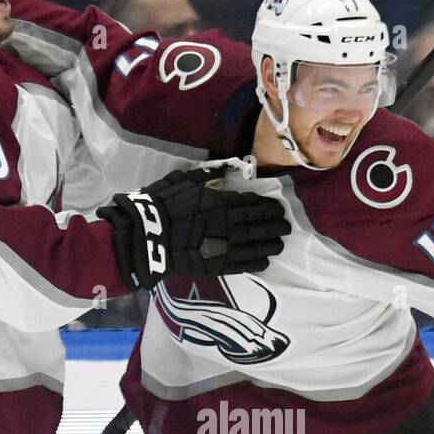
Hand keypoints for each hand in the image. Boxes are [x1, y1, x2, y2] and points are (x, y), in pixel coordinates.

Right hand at [97, 167, 288, 289]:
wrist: (147, 236)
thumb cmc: (162, 205)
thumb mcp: (183, 181)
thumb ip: (206, 176)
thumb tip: (226, 168)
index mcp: (220, 202)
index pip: (251, 204)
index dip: (267, 206)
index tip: (277, 208)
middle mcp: (227, 224)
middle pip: (258, 224)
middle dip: (274, 224)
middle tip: (286, 226)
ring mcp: (223, 246)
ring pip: (255, 245)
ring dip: (270, 243)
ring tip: (280, 243)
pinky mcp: (215, 265)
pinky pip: (242, 264)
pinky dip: (255, 262)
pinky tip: (265, 262)